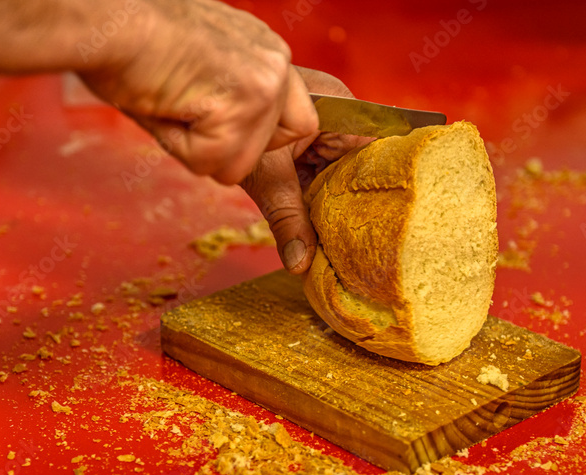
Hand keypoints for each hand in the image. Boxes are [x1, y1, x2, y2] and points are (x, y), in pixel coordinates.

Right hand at [78, 0, 317, 184]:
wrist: (108, 20)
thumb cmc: (132, 39)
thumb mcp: (199, 65)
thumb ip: (229, 95)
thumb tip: (226, 132)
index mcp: (268, 53)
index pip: (296, 124)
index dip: (251, 137)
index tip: (213, 120)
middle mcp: (277, 65)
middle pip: (270, 151)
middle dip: (223, 146)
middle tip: (184, 105)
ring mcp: (265, 86)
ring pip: (238, 165)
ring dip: (194, 147)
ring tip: (172, 100)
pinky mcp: (243, 107)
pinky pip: (210, 164)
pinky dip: (177, 146)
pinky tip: (165, 104)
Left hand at [241, 67, 371, 273]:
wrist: (208, 99)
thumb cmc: (236, 120)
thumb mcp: (267, 176)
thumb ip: (287, 218)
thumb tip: (301, 264)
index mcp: (342, 109)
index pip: (377, 155)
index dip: (378, 194)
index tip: (377, 231)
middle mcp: (340, 117)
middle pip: (359, 170)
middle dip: (354, 206)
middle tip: (358, 249)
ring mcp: (323, 131)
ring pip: (340, 176)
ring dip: (335, 206)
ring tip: (343, 246)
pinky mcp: (307, 144)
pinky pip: (322, 174)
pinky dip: (318, 199)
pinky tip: (321, 230)